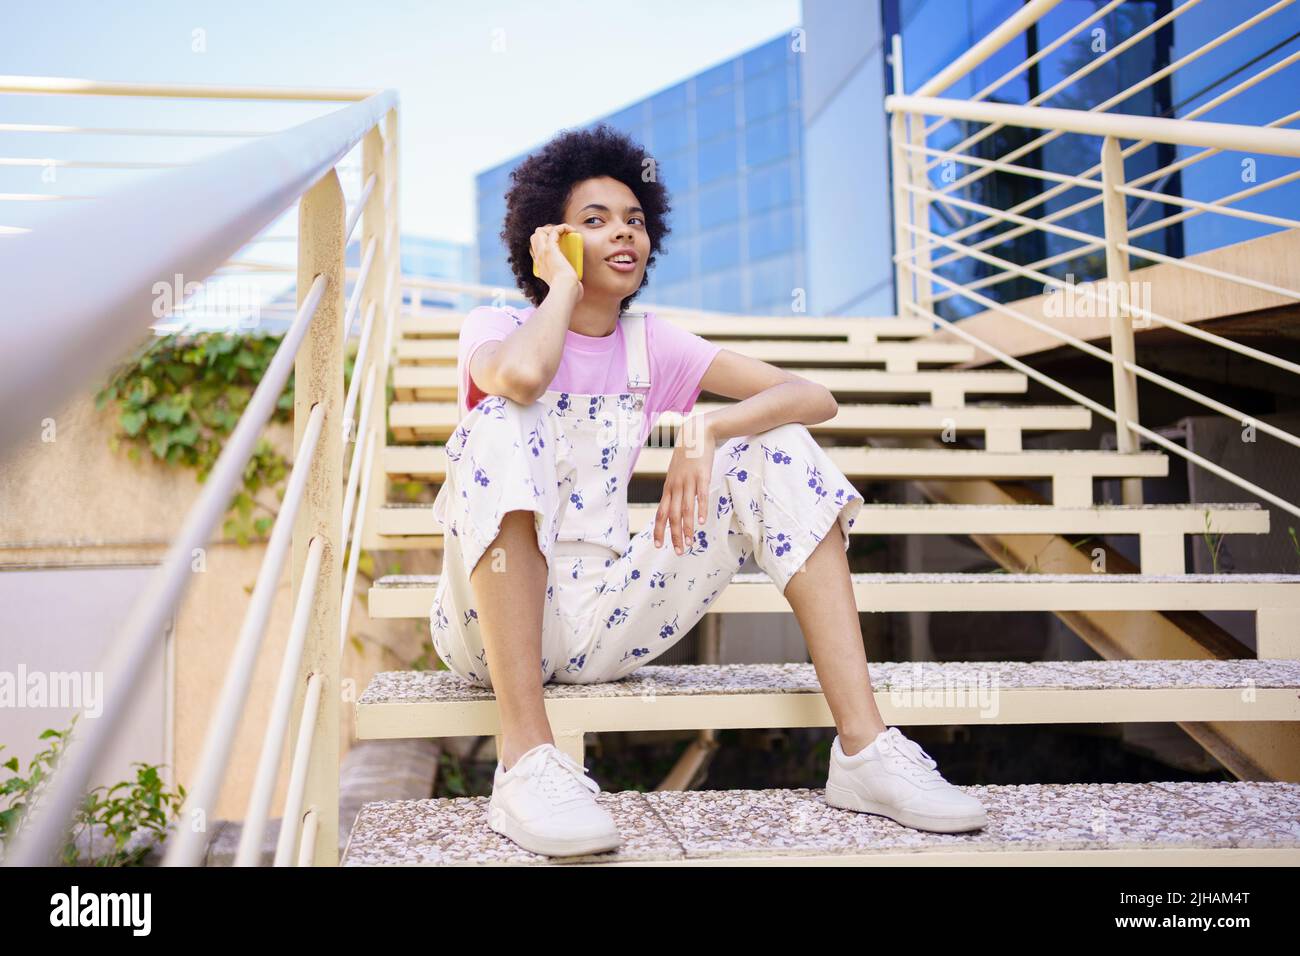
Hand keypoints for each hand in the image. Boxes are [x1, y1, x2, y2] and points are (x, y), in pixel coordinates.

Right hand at [530, 223, 582, 298]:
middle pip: (534, 238)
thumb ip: (568, 284)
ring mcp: (543, 253)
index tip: (557, 246)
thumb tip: (578, 286)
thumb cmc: (567, 293)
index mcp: (540, 267)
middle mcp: (539, 259)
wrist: (565, 290)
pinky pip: (554, 230)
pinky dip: (563, 227)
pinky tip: (571, 230)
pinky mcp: (551, 249)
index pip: (535, 250)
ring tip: (564, 233)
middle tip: (560, 237)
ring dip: (552, 228)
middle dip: (545, 232)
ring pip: (540, 231)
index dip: (543, 244)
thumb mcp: (564, 287)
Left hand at [654, 416, 716, 553]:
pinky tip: (700, 523)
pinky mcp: (702, 476)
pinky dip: (700, 510)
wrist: (695, 433)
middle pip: (672, 516)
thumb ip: (675, 490)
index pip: (661, 514)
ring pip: (685, 510)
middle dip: (674, 536)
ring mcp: (688, 482)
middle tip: (679, 552)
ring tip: (689, 544)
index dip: (659, 530)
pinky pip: (700, 496)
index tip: (659, 546)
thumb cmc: (686, 456)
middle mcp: (675, 487)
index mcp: (668, 488)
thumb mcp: (676, 474)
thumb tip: (674, 506)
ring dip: (686, 529)